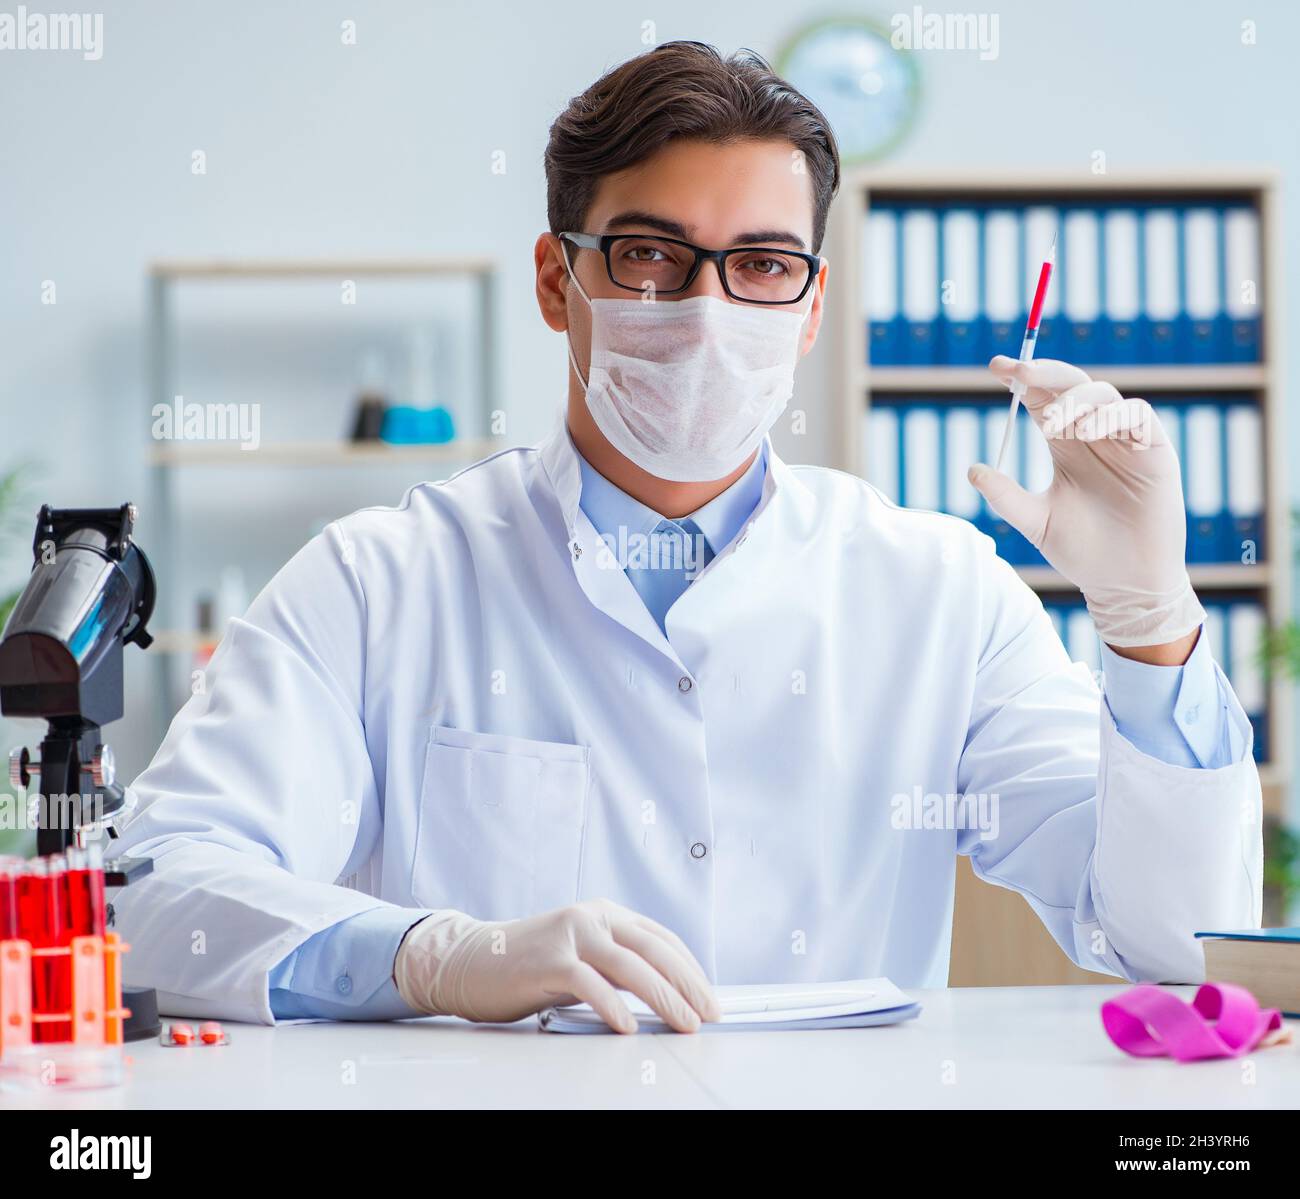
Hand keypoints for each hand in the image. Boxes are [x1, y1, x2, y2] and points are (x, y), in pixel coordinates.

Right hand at [393, 898, 721, 1032]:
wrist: (470, 961)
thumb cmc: (527, 965)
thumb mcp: (581, 958)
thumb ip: (616, 967)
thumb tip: (662, 995)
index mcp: (604, 914)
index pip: (661, 938)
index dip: (690, 969)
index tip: (708, 997)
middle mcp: (591, 917)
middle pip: (654, 950)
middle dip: (687, 985)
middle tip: (708, 1014)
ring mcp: (570, 935)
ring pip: (630, 966)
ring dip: (663, 998)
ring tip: (683, 1023)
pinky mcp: (549, 960)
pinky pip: (590, 984)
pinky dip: (613, 1007)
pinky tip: (629, 1027)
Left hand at [968, 356, 1204, 650]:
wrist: (1124, 583)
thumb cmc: (1082, 552)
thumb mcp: (1036, 522)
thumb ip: (1006, 496)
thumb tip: (971, 470)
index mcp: (1064, 445)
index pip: (1040, 399)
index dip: (1022, 379)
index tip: (995, 368)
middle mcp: (1094, 435)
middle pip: (1071, 386)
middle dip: (1045, 374)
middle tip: (1019, 373)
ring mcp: (1125, 441)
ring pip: (1102, 395)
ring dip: (1073, 400)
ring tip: (1051, 424)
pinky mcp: (1155, 451)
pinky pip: (1137, 416)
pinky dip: (1111, 415)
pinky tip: (1087, 431)